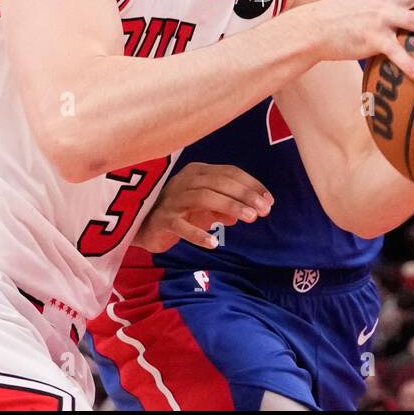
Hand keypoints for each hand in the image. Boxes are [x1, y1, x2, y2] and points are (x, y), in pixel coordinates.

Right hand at [132, 162, 272, 253]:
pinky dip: (198, 233)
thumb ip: (227, 208)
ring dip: (229, 206)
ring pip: (204, 197)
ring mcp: (172, 200)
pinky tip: (214, 242)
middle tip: (264, 211)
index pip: (229, 172)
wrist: (144, 226)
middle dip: (245, 195)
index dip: (251, 185)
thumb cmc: (181, 213)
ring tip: (249, 219)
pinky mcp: (163, 220)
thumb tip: (249, 212)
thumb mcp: (207, 209)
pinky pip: (181, 226)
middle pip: (219, 182)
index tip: (269, 200)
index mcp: (197, 172)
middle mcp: (184, 181)